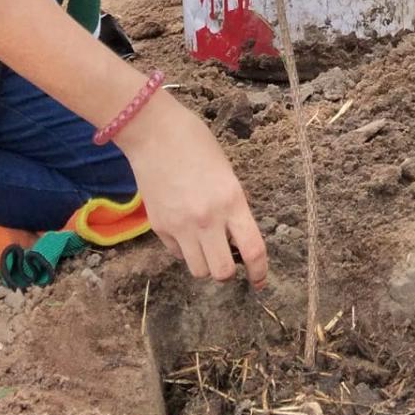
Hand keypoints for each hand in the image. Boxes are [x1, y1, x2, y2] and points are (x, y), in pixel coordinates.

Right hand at [114, 89, 267, 287]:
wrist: (154, 133)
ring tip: (205, 245)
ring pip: (199, 271)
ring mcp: (180, 226)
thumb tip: (235, 236)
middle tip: (228, 259)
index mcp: (232, 201)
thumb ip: (233, 207)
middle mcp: (207, 219)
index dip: (260, 272)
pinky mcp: (159, 227)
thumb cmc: (196, 143)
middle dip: (228, 271)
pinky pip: (177, 254)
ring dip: (206, 263)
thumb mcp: (226, 173)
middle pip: (223, 272)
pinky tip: (185, 230)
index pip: (253, 250)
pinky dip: (185, 250)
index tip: (260, 280)